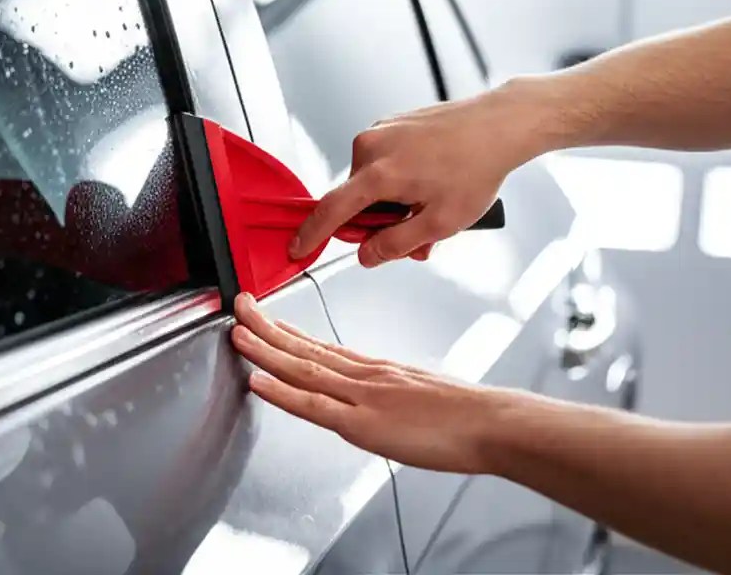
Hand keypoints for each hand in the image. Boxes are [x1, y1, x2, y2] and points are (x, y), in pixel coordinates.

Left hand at [229, 293, 517, 473]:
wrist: (493, 423)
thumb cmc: (469, 417)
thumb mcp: (424, 395)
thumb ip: (398, 397)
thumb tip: (386, 404)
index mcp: (378, 371)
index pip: (324, 348)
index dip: (291, 333)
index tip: (267, 319)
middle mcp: (364, 376)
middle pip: (306, 349)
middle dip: (268, 328)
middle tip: (239, 307)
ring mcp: (361, 396)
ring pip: (302, 369)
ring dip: (264, 350)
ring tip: (236, 333)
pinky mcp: (363, 422)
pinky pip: (313, 405)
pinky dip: (281, 392)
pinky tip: (256, 381)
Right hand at [290, 87, 547, 266]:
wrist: (498, 125)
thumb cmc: (476, 167)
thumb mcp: (440, 222)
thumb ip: (396, 245)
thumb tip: (367, 255)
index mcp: (379, 173)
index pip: (331, 210)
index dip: (312, 234)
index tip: (298, 247)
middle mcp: (371, 147)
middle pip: (355, 201)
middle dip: (379, 225)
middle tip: (416, 238)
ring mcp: (380, 132)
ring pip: (370, 183)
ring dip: (392, 204)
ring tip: (431, 206)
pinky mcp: (391, 124)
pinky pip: (381, 163)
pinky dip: (397, 181)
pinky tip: (428, 183)